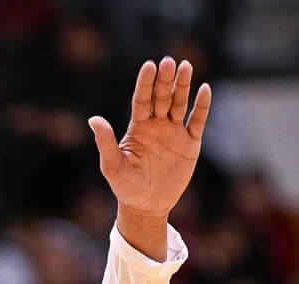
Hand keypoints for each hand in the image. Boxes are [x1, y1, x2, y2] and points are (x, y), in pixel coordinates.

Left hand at [90, 57, 211, 222]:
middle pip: (162, 97)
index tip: (149, 66)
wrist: (147, 206)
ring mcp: (174, 133)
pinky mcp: (190, 144)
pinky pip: (197, 121)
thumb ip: (105, 143)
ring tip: (186, 66)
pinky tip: (205, 89)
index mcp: (138, 127)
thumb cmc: (126, 187)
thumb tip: (93, 119)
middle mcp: (156, 125)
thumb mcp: (112, 167)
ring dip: (183, 86)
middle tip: (169, 61)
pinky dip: (202, 106)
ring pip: (179, 104)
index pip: (142, 100)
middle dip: (165, 80)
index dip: (145, 83)